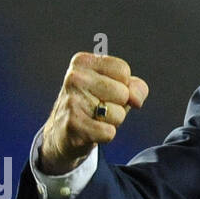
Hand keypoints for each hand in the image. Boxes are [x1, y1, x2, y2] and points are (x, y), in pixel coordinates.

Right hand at [38, 53, 148, 173]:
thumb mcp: (115, 89)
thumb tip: (136, 100)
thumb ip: (135, 87)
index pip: (123, 70)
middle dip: (119, 106)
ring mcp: (72, 101)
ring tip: (94, 120)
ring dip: (112, 122)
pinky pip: (109, 132)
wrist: (63, 133)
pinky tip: (91, 131)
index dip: (123, 86)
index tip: (105, 92)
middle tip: (99, 109)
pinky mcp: (73, 124)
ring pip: (118, 114)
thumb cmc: (93, 106)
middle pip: (123, 93)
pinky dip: (105, 136)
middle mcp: (75, 78)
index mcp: (83, 62)